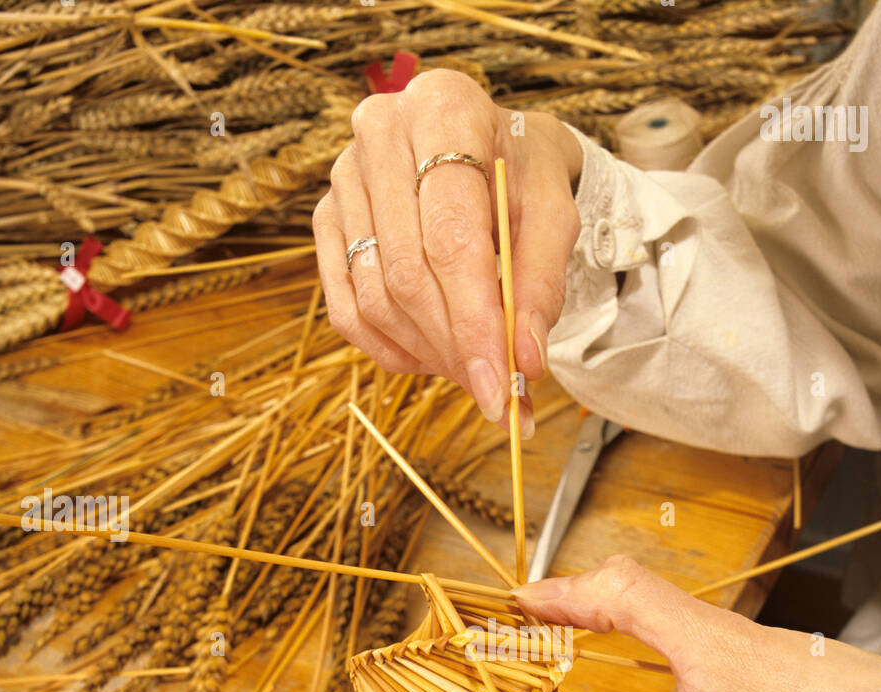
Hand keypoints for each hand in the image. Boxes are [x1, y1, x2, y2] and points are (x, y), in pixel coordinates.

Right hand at [314, 69, 583, 433]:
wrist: (487, 144)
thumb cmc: (522, 175)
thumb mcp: (553, 214)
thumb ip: (542, 284)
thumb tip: (524, 362)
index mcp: (444, 111)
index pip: (450, 241)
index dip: (475, 324)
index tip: (499, 387)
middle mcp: (380, 134)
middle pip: (408, 277)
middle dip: (455, 349)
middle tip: (496, 391)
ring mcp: (343, 177)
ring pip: (377, 298)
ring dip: (427, 352)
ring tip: (471, 367)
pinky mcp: (327, 218)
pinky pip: (347, 307)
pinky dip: (390, 349)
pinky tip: (430, 356)